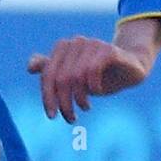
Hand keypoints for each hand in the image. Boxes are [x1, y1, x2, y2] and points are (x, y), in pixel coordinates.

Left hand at [27, 36, 151, 122]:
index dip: (47, 97)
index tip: (52, 116)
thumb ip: (53, 71)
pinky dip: (92, 86)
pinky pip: (93, 70)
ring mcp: (92, 44)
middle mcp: (75, 42)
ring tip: (84, 108)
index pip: (48, 76)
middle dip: (64, 103)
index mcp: (63, 48)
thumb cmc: (99, 74)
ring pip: (76, 76)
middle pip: (60, 79)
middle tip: (71, 118)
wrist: (131, 67)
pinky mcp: (108, 50)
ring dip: (79, 98)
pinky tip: (97, 92)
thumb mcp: (74, 77)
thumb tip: (29, 66)